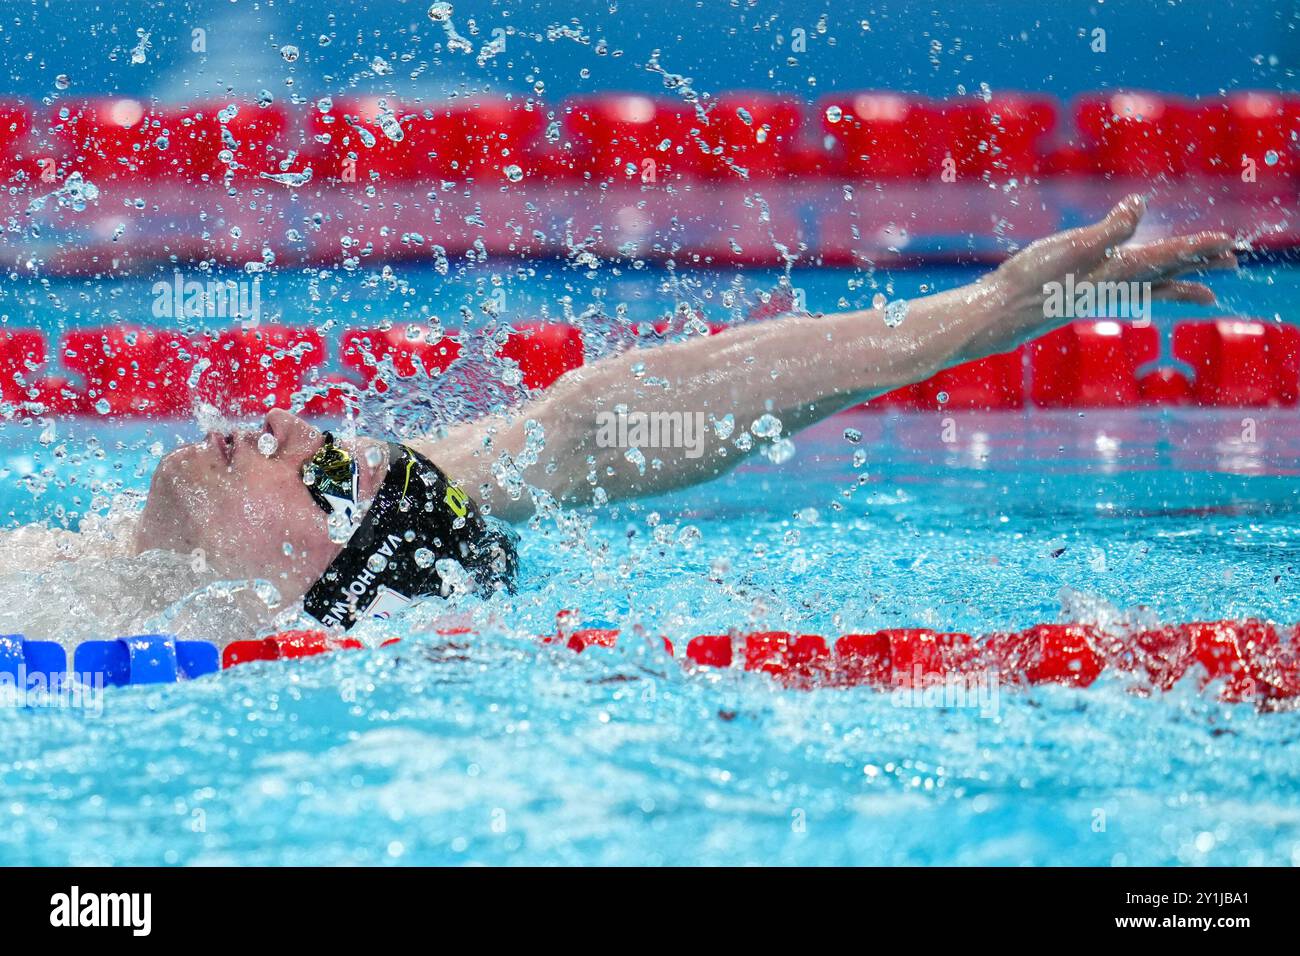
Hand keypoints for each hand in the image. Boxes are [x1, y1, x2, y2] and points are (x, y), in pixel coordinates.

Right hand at [962, 194, 1237, 357]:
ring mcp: (1099, 292)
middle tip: (1233, 262)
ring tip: (1207, 293)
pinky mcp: (1084, 295)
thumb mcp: (1068, 248)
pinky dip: (1147, 291)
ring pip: (1150, 288)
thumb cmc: (1030, 280)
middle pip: (1166, 275)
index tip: (1228, 242)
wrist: (1001, 313)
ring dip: (1180, 284)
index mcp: (1114, 270)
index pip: (1165, 256)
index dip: (1196, 247)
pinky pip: (1129, 293)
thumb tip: (1139, 205)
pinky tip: (1144, 290)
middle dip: (1199, 267)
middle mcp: (1113, 284)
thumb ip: (1107, 230)